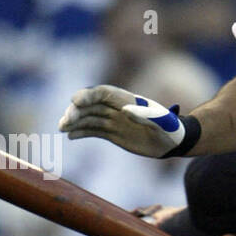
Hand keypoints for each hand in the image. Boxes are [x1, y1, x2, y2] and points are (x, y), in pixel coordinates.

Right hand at [59, 84, 188, 156]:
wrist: (173, 142)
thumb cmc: (170, 129)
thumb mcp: (161, 122)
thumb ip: (145, 116)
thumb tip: (125, 111)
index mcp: (126, 100)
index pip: (102, 93)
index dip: (87, 95)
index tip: (75, 101)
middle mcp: (116, 108)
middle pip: (91, 105)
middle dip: (76, 111)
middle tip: (64, 122)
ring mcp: (113, 120)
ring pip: (89, 118)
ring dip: (74, 122)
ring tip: (62, 128)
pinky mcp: (112, 133)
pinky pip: (93, 131)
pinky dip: (81, 132)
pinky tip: (71, 136)